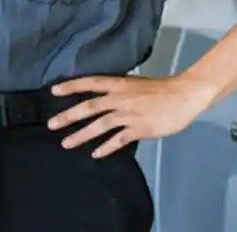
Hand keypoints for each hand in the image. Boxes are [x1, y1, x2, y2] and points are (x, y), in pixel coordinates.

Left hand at [46, 74, 217, 157]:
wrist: (184, 95)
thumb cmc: (162, 89)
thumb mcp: (135, 85)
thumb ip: (119, 92)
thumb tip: (104, 99)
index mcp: (119, 84)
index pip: (90, 83)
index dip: (71, 86)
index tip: (53, 91)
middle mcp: (120, 98)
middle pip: (89, 107)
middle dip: (68, 116)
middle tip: (51, 125)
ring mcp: (129, 114)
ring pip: (100, 125)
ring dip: (82, 135)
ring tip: (66, 143)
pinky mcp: (139, 128)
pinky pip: (119, 139)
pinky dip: (107, 147)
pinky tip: (96, 154)